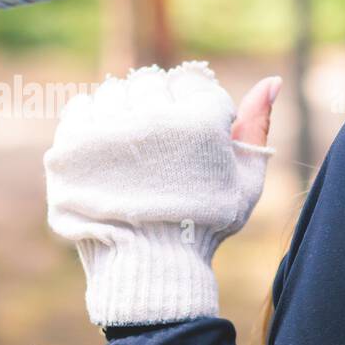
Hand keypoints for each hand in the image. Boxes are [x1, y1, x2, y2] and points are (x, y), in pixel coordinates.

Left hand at [45, 62, 281, 326]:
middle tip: (161, 147)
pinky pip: (82, 108)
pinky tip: (108, 156)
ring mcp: (108, 130)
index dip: (195, 108)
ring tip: (133, 153)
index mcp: (201, 121)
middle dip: (160, 106)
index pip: (192, 80)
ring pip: (115, 91)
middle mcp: (153, 117)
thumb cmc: (206, 223)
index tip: (191, 137)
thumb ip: (258, 125)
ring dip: (125, 112)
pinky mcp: (73, 144)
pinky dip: (94, 125)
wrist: (150, 265)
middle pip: (152, 82)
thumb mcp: (247, 180)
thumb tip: (272, 79)